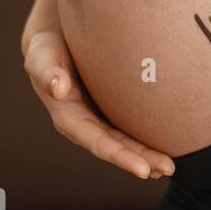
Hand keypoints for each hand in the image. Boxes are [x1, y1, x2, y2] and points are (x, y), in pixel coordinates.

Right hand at [23, 29, 175, 179]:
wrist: (54, 40)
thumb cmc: (47, 48)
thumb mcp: (41, 56)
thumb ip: (46, 71)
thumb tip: (58, 88)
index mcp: (68, 117)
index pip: (97, 141)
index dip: (119, 156)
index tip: (142, 169)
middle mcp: (85, 124)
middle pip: (116, 147)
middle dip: (141, 160)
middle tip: (168, 168)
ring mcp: (98, 118)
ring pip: (125, 142)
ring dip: (147, 156)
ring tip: (169, 166)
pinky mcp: (111, 109)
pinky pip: (129, 128)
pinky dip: (146, 140)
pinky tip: (164, 148)